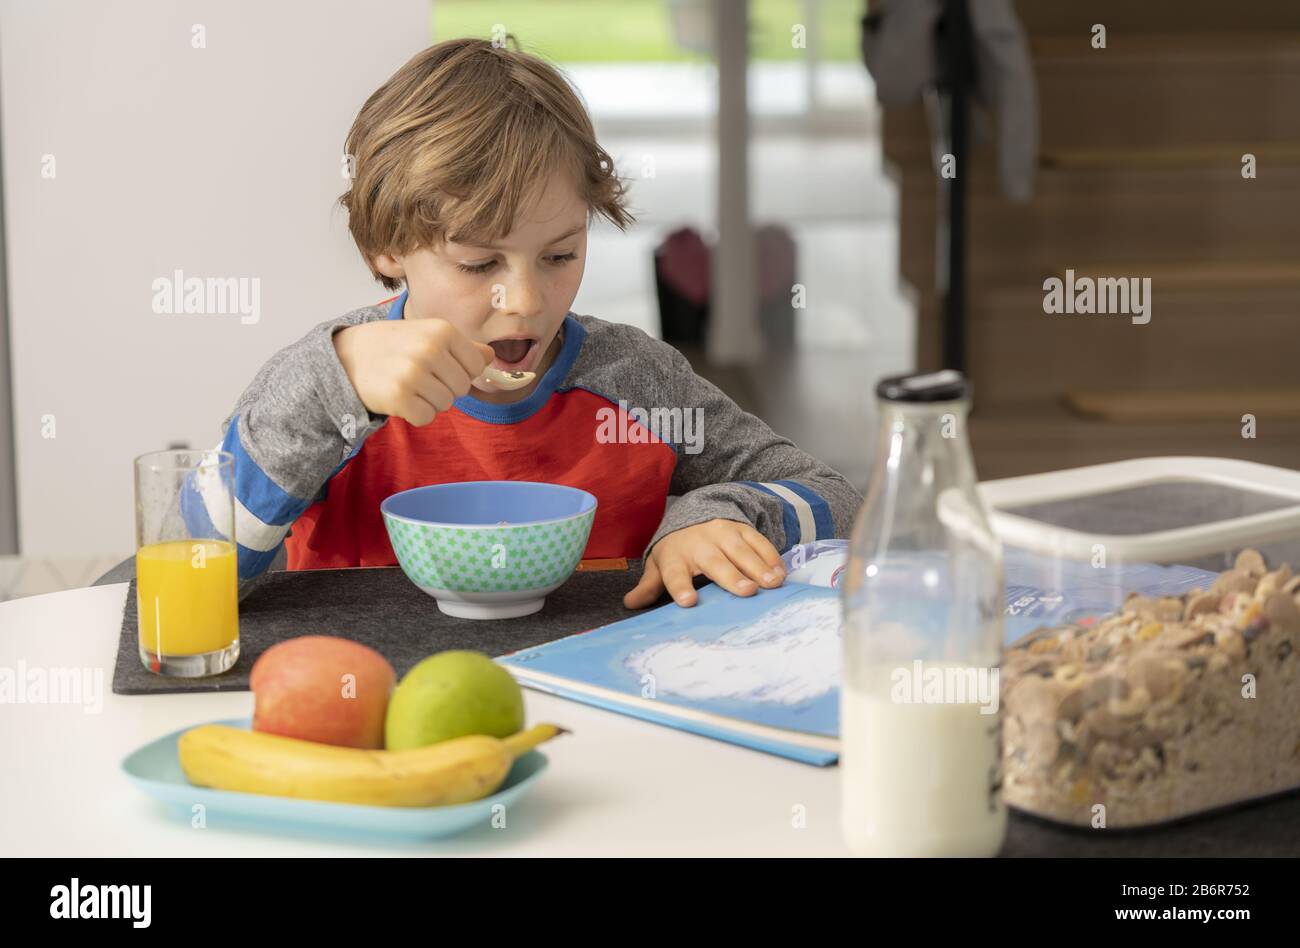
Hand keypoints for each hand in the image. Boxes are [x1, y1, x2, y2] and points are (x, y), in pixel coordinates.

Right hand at [333, 319, 494, 425]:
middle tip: (420, 377)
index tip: (440, 366)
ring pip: (446, 404)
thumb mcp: (428, 334)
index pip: (477, 366)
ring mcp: (414, 373)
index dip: (461, 370)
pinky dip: (415, 413)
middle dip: (445, 387)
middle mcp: (429, 349)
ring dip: (430, 401)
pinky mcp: (399, 396)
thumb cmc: (394, 345)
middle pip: (462, 387)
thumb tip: (490, 357)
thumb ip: (463, 346)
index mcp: (442, 330)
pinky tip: (401, 398)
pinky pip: (426, 417)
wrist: (348, 356)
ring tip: (409, 385)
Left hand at [623, 519, 785, 608]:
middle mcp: (699, 544)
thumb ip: (648, 587)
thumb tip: (629, 604)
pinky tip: (781, 574)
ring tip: (772, 584)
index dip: (680, 587)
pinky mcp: (742, 529)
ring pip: (741, 550)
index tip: (688, 602)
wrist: (694, 516)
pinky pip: (759, 542)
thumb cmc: (677, 552)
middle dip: (731, 576)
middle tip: (747, 592)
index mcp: (675, 558)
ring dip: (758, 567)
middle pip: (715, 562)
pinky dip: (771, 557)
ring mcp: (723, 534)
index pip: (675, 575)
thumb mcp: (660, 567)